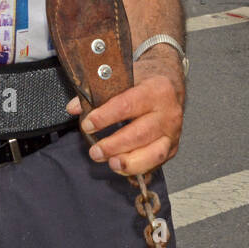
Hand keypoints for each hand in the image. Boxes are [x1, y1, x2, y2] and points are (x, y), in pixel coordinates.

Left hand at [67, 50, 183, 176]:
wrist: (172, 84)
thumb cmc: (146, 81)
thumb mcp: (125, 77)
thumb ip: (99, 92)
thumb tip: (75, 108)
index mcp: (155, 90)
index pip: (127, 105)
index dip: (105, 117)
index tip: (88, 124)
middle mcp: (167, 113)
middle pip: (140, 134)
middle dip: (114, 146)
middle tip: (95, 151)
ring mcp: (172, 132)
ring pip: (153, 153)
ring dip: (129, 163)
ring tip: (111, 163)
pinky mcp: (172, 147)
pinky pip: (157, 163)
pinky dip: (139, 170)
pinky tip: (123, 169)